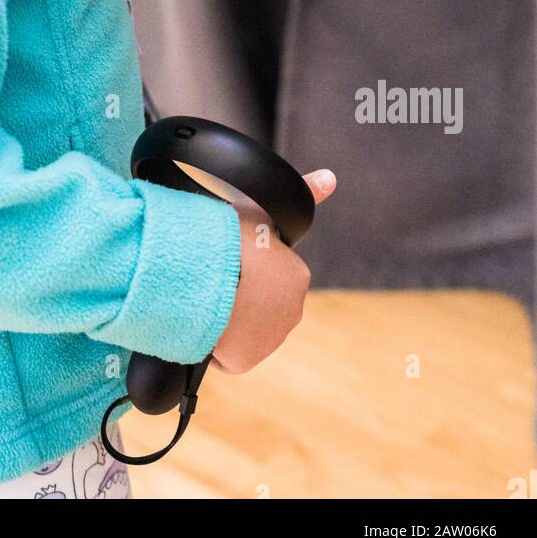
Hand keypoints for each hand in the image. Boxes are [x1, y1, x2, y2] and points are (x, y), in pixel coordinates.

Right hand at [212, 169, 335, 375]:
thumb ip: (306, 191)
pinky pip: (226, 351)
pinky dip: (214, 339)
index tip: (228, 257)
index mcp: (297, 277)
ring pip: (242, 327)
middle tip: (215, 275)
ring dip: (226, 316)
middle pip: (258, 302)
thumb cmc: (233, 234)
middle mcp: (291, 312)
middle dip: (240, 293)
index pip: (269, 274)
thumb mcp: (267, 206)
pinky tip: (204, 319)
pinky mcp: (244, 360)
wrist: (209, 271)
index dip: (245, 264)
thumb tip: (333, 177)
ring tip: (206, 295)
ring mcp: (268, 340)